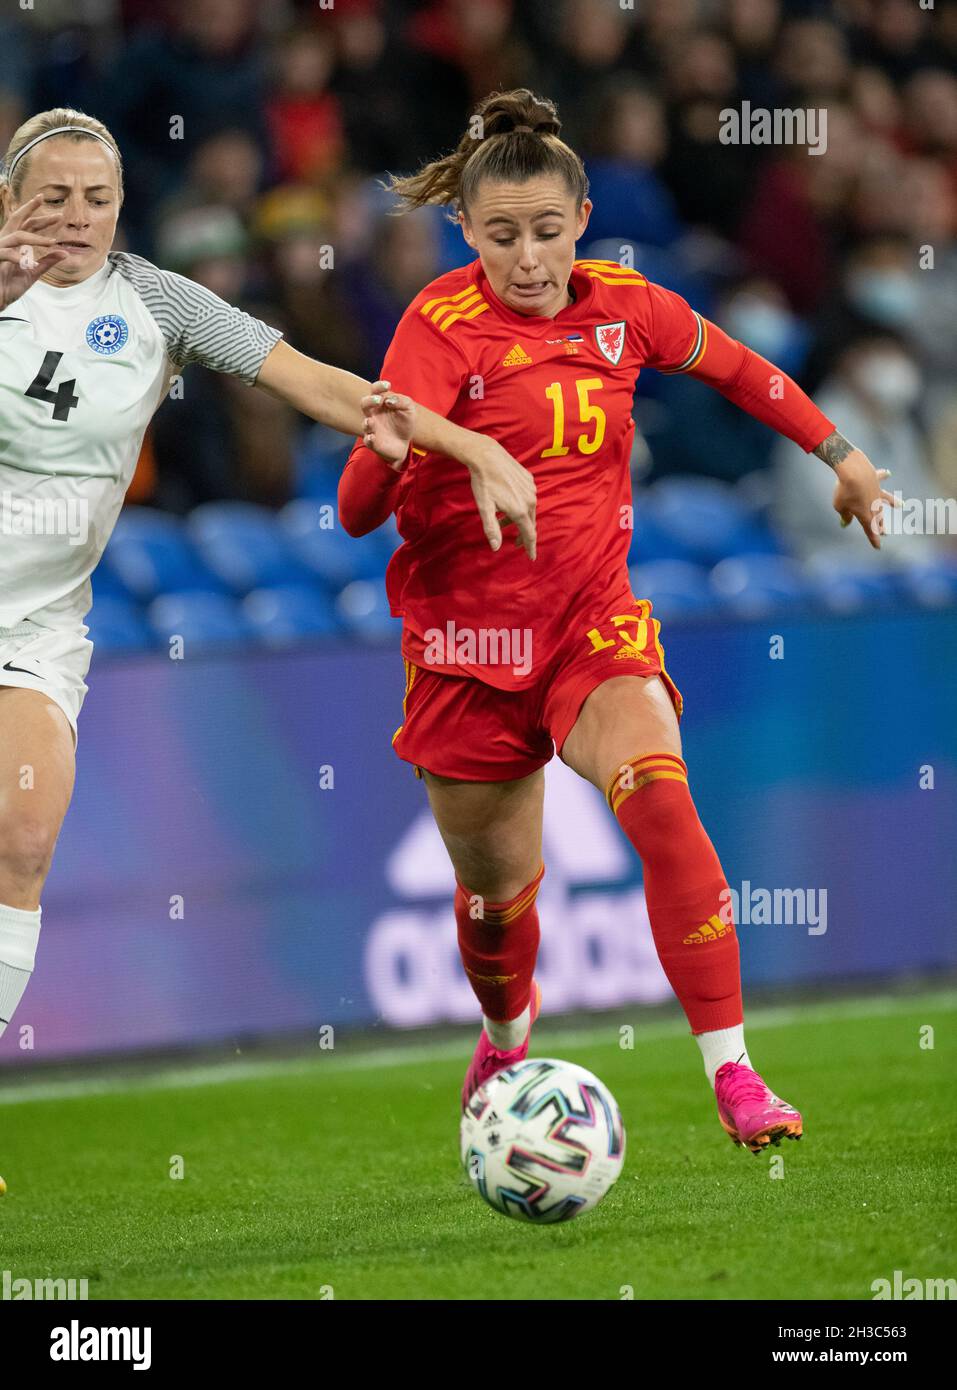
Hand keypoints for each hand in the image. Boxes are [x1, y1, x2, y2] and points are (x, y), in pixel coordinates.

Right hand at [0, 193, 69, 309]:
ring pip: (18, 235)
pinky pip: (7, 254)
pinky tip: (32, 264)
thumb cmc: (9, 286)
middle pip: (19, 220)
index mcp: (15, 244)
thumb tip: (64, 253)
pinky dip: (21, 259)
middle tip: (43, 200)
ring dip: (36, 238)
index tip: (58, 215)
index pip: (28, 225)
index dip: (41, 218)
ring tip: (52, 242)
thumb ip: (47, 262)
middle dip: (31, 209)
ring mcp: (0, 248)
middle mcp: (6, 241)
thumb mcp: (33, 273)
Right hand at [360, 379, 413, 465]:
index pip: (375, 391)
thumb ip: (402, 401)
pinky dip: (369, 439)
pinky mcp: (373, 442)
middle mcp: (373, 414)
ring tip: (371, 422)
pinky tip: (372, 437)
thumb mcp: (409, 409)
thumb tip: (389, 400)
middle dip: (370, 401)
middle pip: (365, 403)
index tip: (388, 385)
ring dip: (368, 422)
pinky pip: (368, 440)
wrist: (404, 443)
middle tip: (379, 400)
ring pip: (365, 423)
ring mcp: (372, 428)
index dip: (379, 386)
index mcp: (381, 403)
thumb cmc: (405, 422)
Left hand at [466, 437, 536, 559]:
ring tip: (502, 520)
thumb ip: (491, 528)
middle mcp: (529, 500)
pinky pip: (528, 498)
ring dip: (519, 518)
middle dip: (523, 534)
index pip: (529, 534)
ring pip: (529, 510)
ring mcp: (531, 489)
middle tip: (515, 542)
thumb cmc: (483, 483)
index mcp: (520, 510)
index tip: (531, 557)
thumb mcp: (484, 508)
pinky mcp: (529, 480)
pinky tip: (507, 503)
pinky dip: (520, 505)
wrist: (487, 456)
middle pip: (530, 523)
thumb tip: (496, 547)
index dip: (530, 547)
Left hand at [831, 448, 898, 548]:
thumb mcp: (840, 507)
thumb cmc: (845, 492)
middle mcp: (874, 505)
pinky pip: (880, 478)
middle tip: (884, 531)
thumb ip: (845, 515)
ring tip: (900, 505)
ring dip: (892, 502)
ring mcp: (876, 491)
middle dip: (880, 525)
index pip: (871, 530)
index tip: (878, 547)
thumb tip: (847, 521)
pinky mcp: (875, 479)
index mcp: (866, 515)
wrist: (854, 472)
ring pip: (885, 499)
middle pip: (878, 517)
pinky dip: (883, 475)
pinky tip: (888, 473)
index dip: (874, 539)